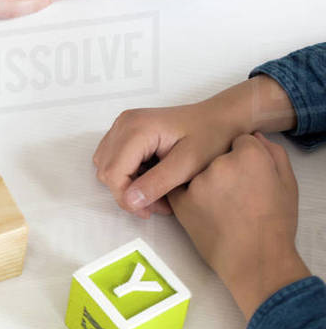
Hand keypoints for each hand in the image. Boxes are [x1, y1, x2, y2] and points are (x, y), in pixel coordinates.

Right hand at [93, 75, 295, 216]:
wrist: (222, 117)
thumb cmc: (212, 135)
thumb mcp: (189, 164)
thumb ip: (158, 183)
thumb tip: (130, 201)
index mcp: (137, 129)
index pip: (113, 173)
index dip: (126, 198)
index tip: (149, 211)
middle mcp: (124, 123)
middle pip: (106, 170)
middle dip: (128, 193)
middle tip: (158, 204)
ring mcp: (123, 125)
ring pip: (106, 166)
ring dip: (126, 185)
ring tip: (156, 191)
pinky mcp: (126, 130)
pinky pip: (112, 159)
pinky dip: (127, 174)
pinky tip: (150, 176)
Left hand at [168, 133, 309, 318]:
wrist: (255, 259)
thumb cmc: (276, 224)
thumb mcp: (287, 183)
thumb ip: (273, 154)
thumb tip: (255, 138)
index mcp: (250, 156)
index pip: (240, 141)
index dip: (245, 157)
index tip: (248, 174)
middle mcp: (220, 164)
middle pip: (217, 154)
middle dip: (225, 168)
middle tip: (236, 192)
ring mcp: (197, 182)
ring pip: (198, 171)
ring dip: (206, 181)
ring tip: (222, 205)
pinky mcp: (180, 201)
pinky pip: (179, 188)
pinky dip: (188, 194)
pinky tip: (204, 208)